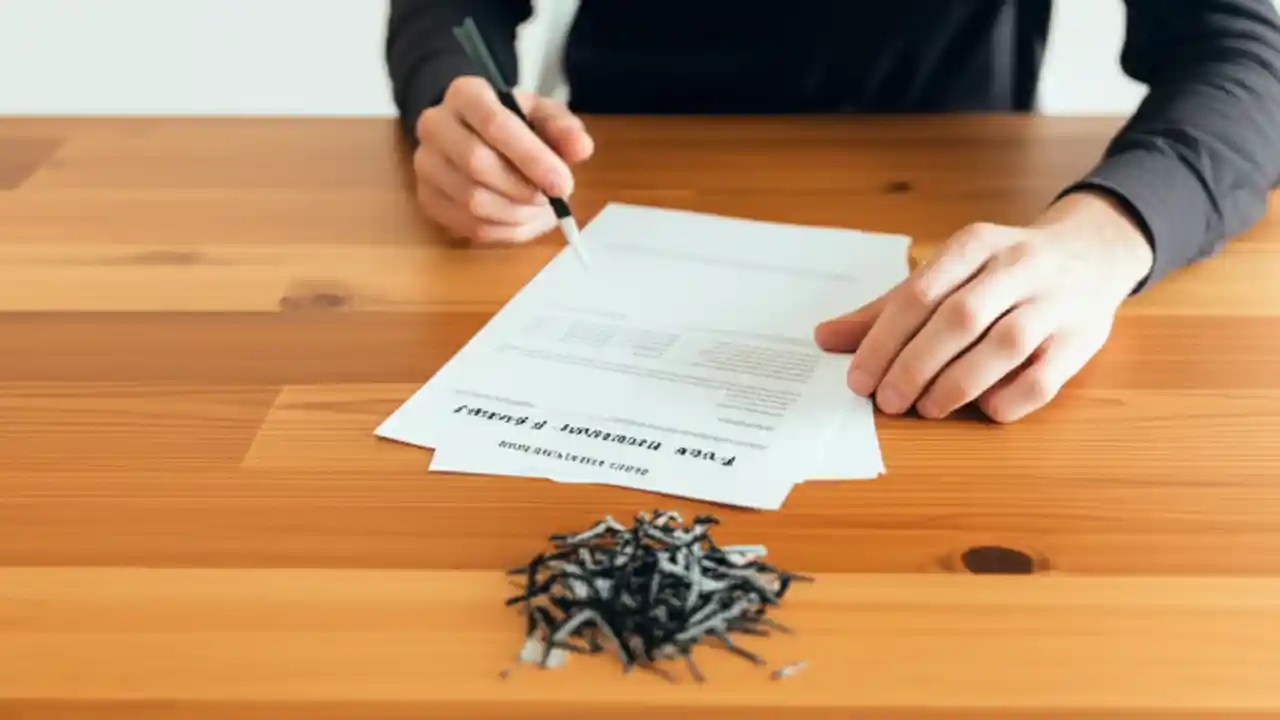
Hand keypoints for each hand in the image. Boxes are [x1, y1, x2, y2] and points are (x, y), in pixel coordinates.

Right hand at [413, 76, 594, 243]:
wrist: (472, 133)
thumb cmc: (514, 124)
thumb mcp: (542, 115)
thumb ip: (563, 128)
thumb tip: (581, 148)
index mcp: (465, 94)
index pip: (495, 124)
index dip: (532, 158)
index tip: (563, 183)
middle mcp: (435, 126)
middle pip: (478, 164)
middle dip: (524, 189)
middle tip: (553, 199)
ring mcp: (426, 165)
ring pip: (472, 201)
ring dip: (517, 214)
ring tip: (541, 210)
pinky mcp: (427, 198)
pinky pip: (468, 226)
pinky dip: (505, 232)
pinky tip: (523, 221)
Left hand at [814, 191, 1154, 422]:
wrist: (1093, 251)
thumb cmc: (1001, 271)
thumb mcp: (946, 273)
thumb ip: (888, 309)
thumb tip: (826, 338)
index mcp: (975, 244)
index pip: (919, 294)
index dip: (883, 340)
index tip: (858, 379)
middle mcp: (1017, 267)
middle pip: (958, 319)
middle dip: (915, 365)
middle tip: (887, 400)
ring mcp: (1055, 302)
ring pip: (1004, 347)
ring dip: (957, 384)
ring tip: (927, 408)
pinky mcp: (1083, 338)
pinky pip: (1045, 377)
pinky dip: (1009, 398)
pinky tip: (982, 409)